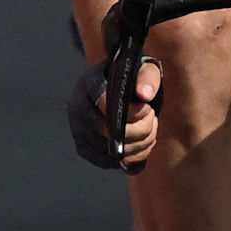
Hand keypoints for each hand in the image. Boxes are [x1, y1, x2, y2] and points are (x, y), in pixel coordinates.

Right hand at [68, 50, 159, 169]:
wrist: (114, 91)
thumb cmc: (130, 80)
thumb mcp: (142, 69)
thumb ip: (147, 77)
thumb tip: (145, 94)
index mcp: (89, 82)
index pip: (101, 97)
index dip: (125, 109)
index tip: (147, 108)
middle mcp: (77, 106)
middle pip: (105, 129)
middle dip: (139, 129)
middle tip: (153, 118)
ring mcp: (77, 129)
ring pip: (109, 149)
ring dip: (139, 145)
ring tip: (151, 131)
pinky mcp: (83, 148)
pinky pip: (108, 161)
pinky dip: (130, 158)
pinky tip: (141, 145)